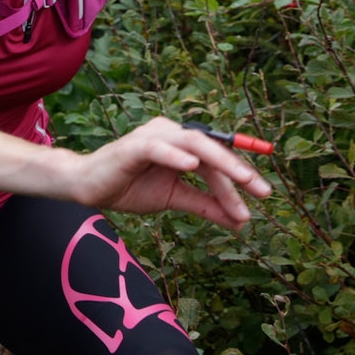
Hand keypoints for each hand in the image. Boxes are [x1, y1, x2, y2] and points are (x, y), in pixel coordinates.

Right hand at [64, 118, 272, 231]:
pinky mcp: (133, 146)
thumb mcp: (175, 198)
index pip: (217, 157)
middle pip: (212, 148)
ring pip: (193, 143)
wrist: (89, 188)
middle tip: (262, 192)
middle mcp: (170, 132)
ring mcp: (152, 136)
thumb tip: (240, 221)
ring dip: (220, 161)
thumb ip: (206, 205)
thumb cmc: (130, 187)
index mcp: (181, 143)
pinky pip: (158, 147)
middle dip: (239, 170)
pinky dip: (175, 155)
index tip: (264, 193)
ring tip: (242, 180)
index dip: (241, 173)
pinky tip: (192, 166)